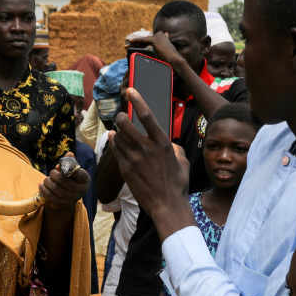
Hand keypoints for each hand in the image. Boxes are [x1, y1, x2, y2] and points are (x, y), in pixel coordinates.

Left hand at [39, 153, 89, 213]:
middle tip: (51, 173)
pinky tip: (41, 186)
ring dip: (48, 182)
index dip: (69, 168)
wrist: (68, 196)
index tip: (60, 165)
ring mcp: (73, 199)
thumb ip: (69, 161)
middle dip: (54, 175)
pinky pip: (52, 197)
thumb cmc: (70, 179)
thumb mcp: (71, 170)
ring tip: (46, 180)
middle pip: (65, 181)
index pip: (79, 173)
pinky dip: (44, 190)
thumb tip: (69, 154)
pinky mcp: (64, 205)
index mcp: (85, 179)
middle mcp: (81, 190)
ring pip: (57, 189)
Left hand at [108, 89, 192, 237]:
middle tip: (121, 116)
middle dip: (121, 117)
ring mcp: (133, 159)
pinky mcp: (125, 169)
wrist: (166, 205)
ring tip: (120, 131)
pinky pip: (115, 150)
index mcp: (162, 143)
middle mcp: (146, 149)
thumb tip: (169, 144)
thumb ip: (174, 148)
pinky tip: (114, 139)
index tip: (131, 90)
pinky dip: (114, 143)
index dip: (137, 100)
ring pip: (118, 137)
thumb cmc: (178, 184)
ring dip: (118, 132)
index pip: (147, 115)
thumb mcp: (181, 161)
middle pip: (125, 124)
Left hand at [127, 33, 184, 68]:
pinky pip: (143, 40)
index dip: (141, 43)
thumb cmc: (169, 61)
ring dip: (134, 43)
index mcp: (163, 38)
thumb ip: (156, 52)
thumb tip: (150, 56)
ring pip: (143, 40)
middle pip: (145, 39)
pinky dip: (136, 41)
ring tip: (126, 46)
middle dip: (136, 43)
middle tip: (128, 46)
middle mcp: (161, 35)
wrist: (175, 61)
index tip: (134, 46)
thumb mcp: (161, 55)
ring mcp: (158, 37)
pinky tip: (130, 42)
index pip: (149, 40)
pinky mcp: (155, 40)